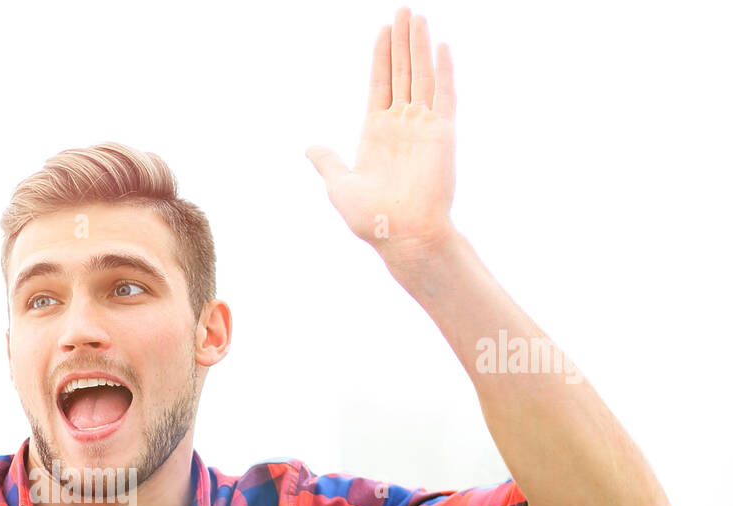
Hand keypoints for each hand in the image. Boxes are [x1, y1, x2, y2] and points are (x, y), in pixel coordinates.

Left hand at [306, 8, 456, 268]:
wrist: (402, 234)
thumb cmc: (372, 218)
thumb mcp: (340, 186)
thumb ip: (328, 162)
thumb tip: (311, 147)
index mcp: (377, 133)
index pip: (381, 84)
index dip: (381, 57)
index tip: (382, 31)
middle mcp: (402, 125)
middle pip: (403, 72)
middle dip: (402, 41)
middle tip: (403, 9)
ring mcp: (423, 126)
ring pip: (422, 76)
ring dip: (419, 46)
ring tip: (417, 16)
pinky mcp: (442, 133)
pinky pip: (444, 95)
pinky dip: (443, 71)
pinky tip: (441, 47)